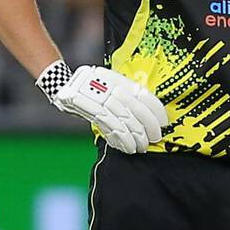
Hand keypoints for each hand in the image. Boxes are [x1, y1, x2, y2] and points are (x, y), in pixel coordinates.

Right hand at [38, 61, 166, 153]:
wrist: (66, 85)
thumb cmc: (94, 85)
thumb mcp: (112, 82)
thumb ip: (129, 92)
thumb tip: (149, 111)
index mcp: (121, 81)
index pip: (145, 97)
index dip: (157, 112)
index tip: (164, 123)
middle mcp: (113, 90)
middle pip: (138, 113)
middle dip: (150, 129)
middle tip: (155, 139)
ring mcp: (103, 102)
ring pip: (126, 124)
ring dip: (136, 139)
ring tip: (142, 147)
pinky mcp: (94, 114)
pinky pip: (112, 130)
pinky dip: (122, 141)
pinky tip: (128, 148)